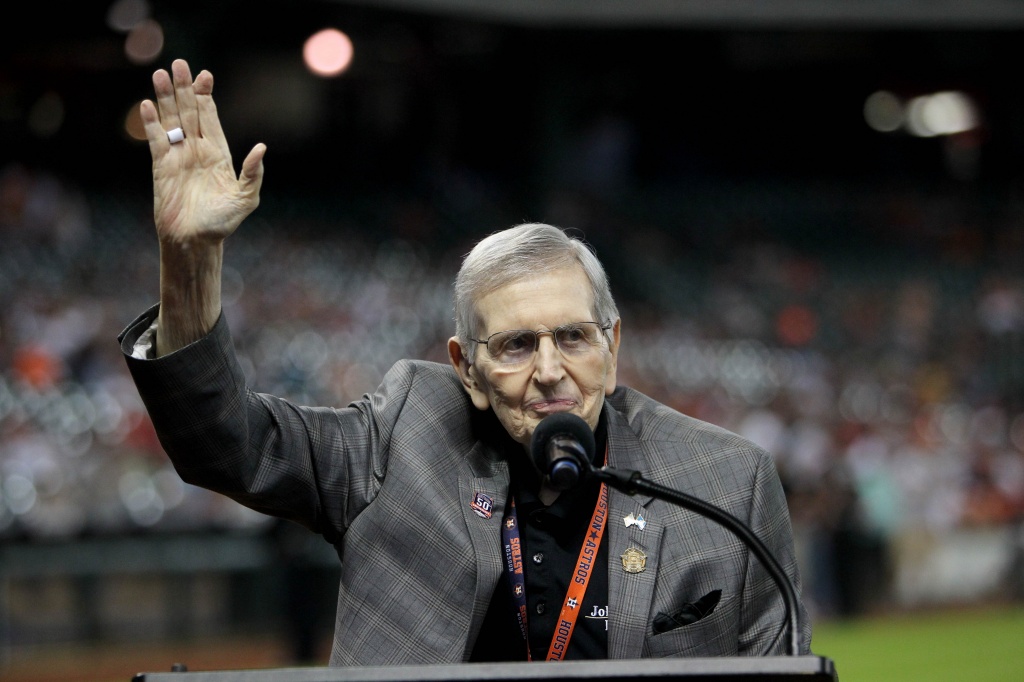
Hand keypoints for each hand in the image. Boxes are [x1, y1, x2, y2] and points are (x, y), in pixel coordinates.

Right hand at [140, 59, 264, 245]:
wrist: (194, 241)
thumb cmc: (222, 223)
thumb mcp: (245, 199)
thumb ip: (252, 174)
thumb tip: (261, 148)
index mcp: (219, 155)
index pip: (211, 118)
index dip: (207, 97)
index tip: (205, 75)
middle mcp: (197, 151)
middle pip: (189, 112)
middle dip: (184, 89)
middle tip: (180, 64)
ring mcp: (178, 157)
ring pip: (171, 120)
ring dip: (165, 98)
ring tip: (160, 74)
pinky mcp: (160, 167)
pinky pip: (155, 139)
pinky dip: (151, 122)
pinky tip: (147, 104)